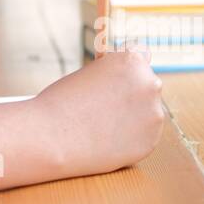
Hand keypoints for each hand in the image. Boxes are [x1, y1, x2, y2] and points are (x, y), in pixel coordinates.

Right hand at [33, 50, 164, 174]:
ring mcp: (154, 114)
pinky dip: (129, 142)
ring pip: (147, 115)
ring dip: (131, 120)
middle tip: (101, 110)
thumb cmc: (61, 103)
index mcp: (133, 61)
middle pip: (146, 88)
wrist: (49, 137)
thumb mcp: (91, 74)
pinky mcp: (151, 142)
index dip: (122, 75)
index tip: (109, 86)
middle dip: (129, 98)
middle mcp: (150, 84)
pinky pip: (144, 139)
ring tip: (100, 128)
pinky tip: (106, 142)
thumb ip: (117, 72)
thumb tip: (142, 61)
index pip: (140, 61)